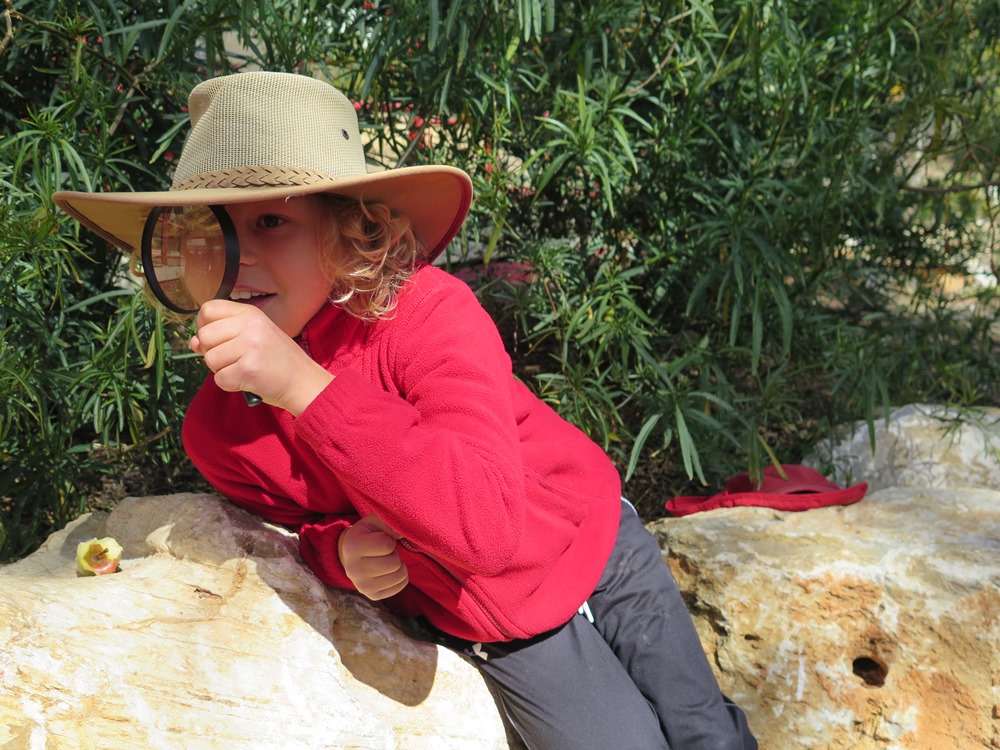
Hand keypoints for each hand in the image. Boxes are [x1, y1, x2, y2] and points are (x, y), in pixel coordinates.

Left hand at [190, 300, 331, 414]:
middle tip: (234, 359)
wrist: (303, 381)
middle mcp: (250, 325)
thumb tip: (193, 342)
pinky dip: (230, 385)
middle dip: (212, 352)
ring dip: (222, 370)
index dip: (204, 326)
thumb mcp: (253, 336)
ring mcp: (250, 346)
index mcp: (251, 313)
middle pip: (205, 335)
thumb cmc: (277, 360)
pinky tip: (247, 381)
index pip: (208, 309)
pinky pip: (220, 379)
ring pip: (210, 359)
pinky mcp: (248, 369)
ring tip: (244, 369)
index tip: (217, 339)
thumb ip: (223, 334)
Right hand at [338, 514, 408, 600]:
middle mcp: (354, 569)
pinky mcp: (372, 596)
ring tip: (386, 560)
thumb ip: (388, 521)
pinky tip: (389, 571)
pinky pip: (400, 586)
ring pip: (399, 576)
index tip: (382, 539)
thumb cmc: (367, 534)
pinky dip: (400, 577)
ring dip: (399, 565)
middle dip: (394, 554)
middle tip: (385, 551)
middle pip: (393, 563)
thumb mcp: (373, 521)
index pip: (386, 544)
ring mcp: (362, 586)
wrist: (351, 555)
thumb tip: (400, 534)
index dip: (390, 539)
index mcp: (353, 546)